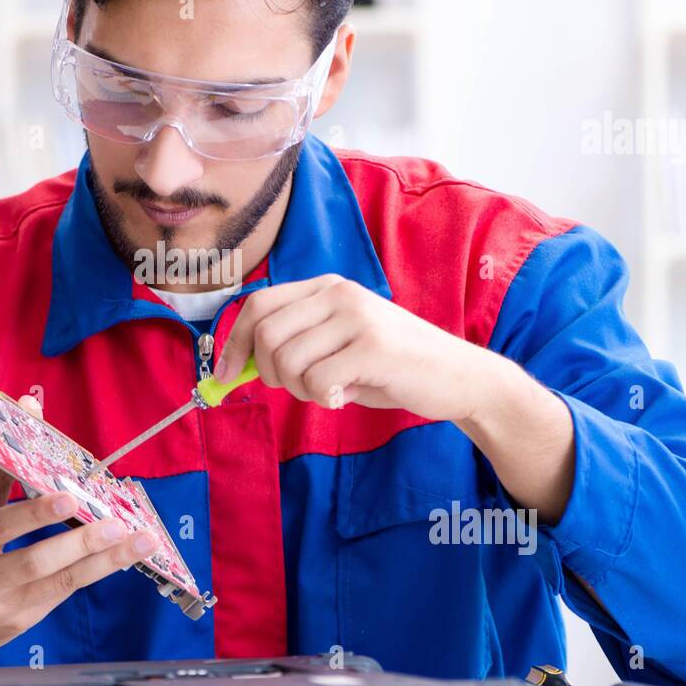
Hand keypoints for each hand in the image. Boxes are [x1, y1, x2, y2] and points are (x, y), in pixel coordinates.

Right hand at [0, 394, 157, 670]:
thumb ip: (4, 463)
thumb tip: (30, 406)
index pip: (2, 527)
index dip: (36, 514)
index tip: (70, 498)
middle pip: (36, 562)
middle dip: (81, 543)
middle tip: (117, 525)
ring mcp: (1, 609)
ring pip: (59, 585)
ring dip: (104, 564)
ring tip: (140, 544)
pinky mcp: (18, 626)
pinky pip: (60, 595)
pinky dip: (89, 573)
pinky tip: (118, 556)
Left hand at [213, 277, 575, 517]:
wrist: (461, 377)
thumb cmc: (393, 367)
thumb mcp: (339, 346)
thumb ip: (295, 347)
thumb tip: (236, 368)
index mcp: (327, 287)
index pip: (257, 304)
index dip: (233, 342)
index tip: (224, 376)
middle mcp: (340, 293)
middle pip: (266, 333)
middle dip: (267, 373)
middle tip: (296, 389)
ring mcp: (358, 317)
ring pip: (287, 360)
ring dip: (297, 390)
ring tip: (328, 391)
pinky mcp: (374, 347)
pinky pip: (317, 380)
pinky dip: (322, 399)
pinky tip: (345, 397)